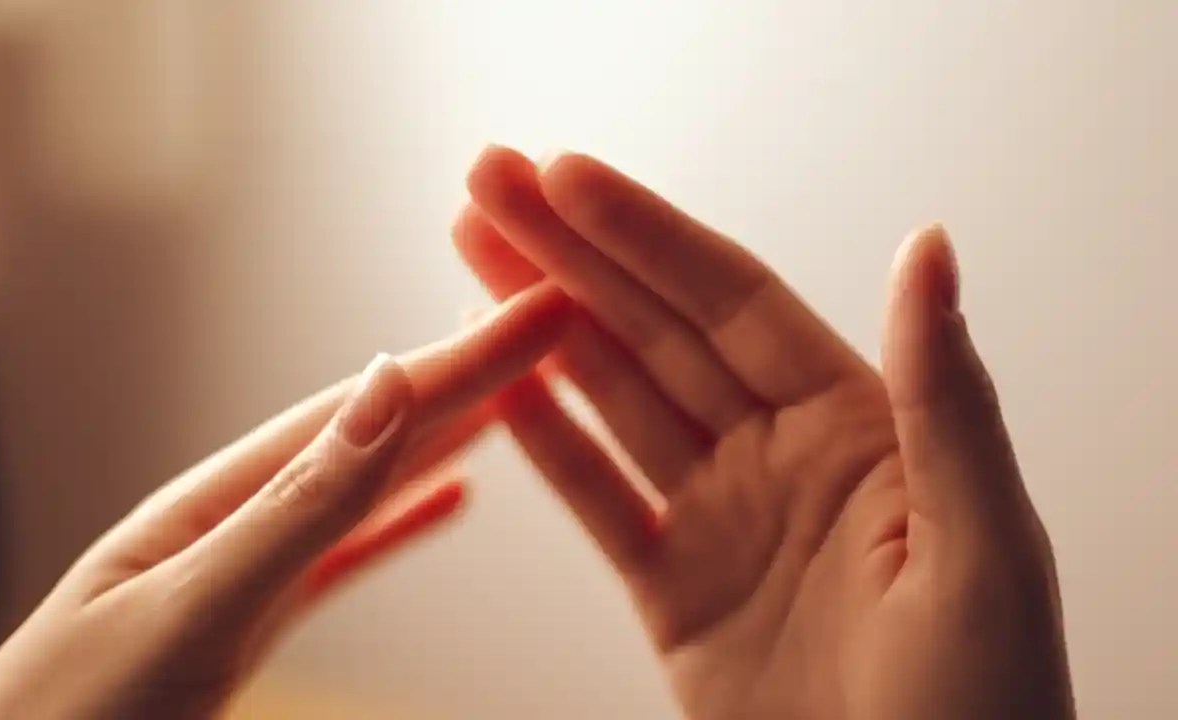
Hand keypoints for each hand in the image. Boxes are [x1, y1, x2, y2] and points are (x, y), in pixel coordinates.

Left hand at [0, 284, 570, 718]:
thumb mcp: (188, 609)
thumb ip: (294, 507)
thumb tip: (385, 388)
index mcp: (217, 497)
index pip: (368, 410)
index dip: (467, 358)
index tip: (544, 306)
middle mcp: (238, 516)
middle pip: (375, 428)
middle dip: (467, 372)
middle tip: (547, 319)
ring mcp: (247, 567)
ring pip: (370, 482)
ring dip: (447, 431)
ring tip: (513, 389)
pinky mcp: (253, 622)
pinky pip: (349, 555)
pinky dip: (405, 519)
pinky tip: (445, 500)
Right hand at [456, 147, 1073, 718]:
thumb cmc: (984, 706)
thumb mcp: (982, 546)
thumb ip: (943, 396)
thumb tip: (928, 249)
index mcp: (856, 426)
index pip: (732, 303)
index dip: (645, 236)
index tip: (569, 179)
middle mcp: (780, 456)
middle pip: (654, 331)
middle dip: (569, 255)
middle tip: (491, 185)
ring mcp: (720, 519)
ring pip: (614, 400)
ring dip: (539, 326)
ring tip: (474, 252)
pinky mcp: (674, 591)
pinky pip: (598, 502)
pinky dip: (545, 444)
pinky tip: (496, 387)